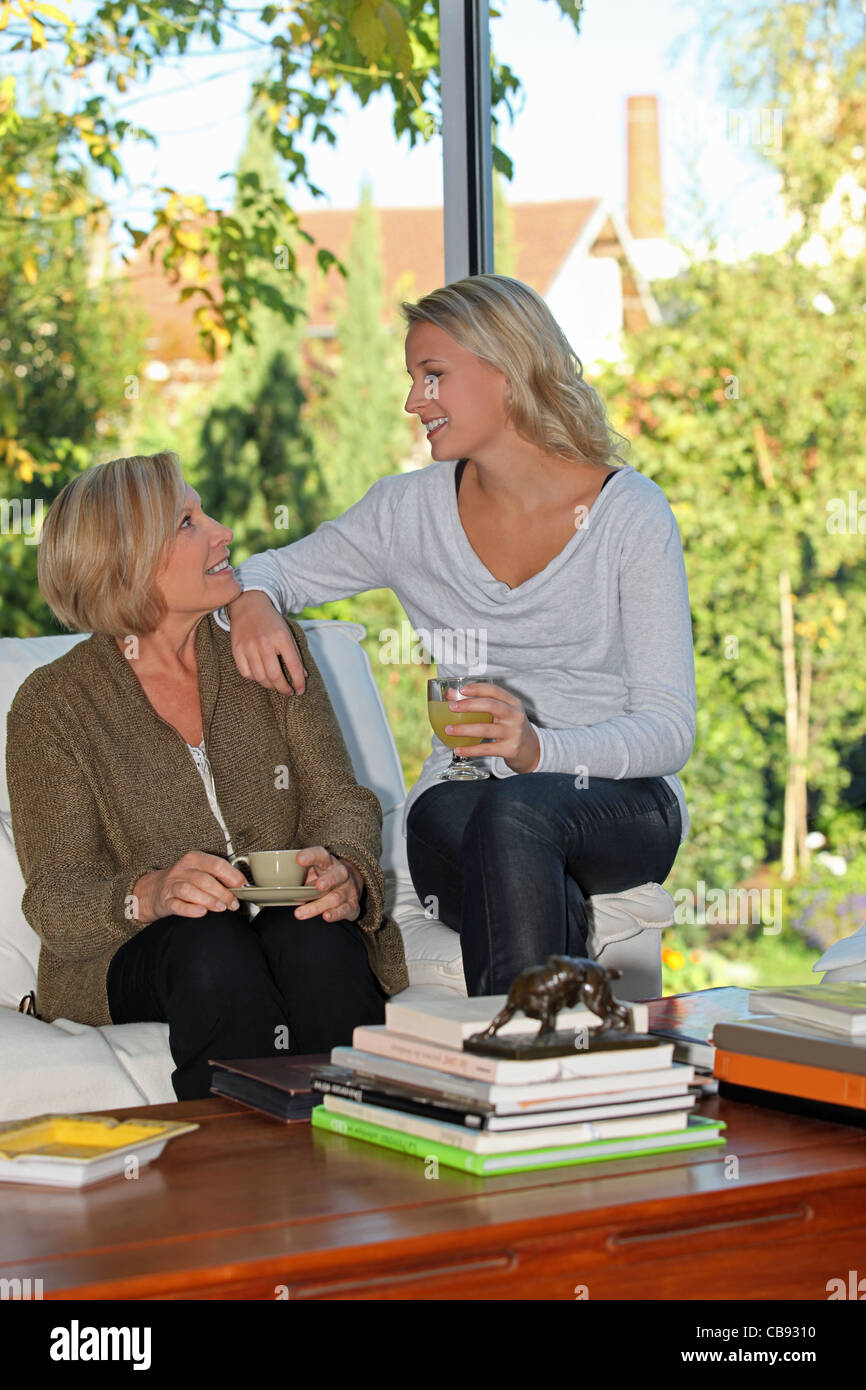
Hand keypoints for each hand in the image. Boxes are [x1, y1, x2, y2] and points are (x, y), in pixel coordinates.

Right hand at [132, 852, 248, 922]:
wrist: (153, 889)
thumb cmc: (184, 880)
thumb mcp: (199, 870)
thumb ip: (218, 875)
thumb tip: (241, 885)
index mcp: (194, 858)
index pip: (216, 864)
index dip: (232, 876)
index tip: (243, 887)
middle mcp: (182, 870)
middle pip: (205, 879)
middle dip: (223, 893)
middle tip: (233, 903)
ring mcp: (171, 885)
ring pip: (190, 891)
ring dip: (208, 900)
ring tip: (221, 908)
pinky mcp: (165, 901)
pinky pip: (177, 905)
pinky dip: (190, 909)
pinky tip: (201, 912)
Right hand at [228, 590, 306, 696]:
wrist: (248, 605)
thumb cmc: (271, 622)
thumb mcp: (288, 633)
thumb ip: (295, 655)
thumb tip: (303, 676)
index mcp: (281, 637)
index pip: (294, 665)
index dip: (298, 681)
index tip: (301, 690)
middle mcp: (264, 642)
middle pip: (275, 676)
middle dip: (284, 689)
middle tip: (288, 692)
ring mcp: (248, 646)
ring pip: (260, 677)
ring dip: (270, 686)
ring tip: (276, 686)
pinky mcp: (236, 650)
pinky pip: (246, 673)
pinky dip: (254, 678)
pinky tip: (260, 676)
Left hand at [292, 847, 363, 922]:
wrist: (350, 885)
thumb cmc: (323, 877)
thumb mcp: (312, 871)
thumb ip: (298, 875)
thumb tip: (271, 883)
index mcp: (327, 863)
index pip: (321, 855)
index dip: (311, 855)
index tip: (299, 859)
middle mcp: (341, 874)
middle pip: (337, 874)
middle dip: (328, 880)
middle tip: (318, 886)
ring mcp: (348, 890)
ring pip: (336, 897)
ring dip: (319, 905)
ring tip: (301, 913)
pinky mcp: (352, 905)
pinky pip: (345, 910)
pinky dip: (336, 914)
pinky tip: (326, 916)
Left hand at [444, 682, 539, 773]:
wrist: (531, 749)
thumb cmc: (510, 727)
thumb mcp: (502, 713)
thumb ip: (481, 704)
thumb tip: (450, 695)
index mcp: (513, 703)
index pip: (495, 690)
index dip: (477, 688)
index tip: (461, 690)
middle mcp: (515, 716)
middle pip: (491, 706)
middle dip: (469, 705)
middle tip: (452, 707)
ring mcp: (514, 733)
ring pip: (486, 729)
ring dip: (464, 729)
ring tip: (448, 729)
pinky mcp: (510, 749)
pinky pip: (486, 749)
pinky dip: (470, 750)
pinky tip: (458, 749)